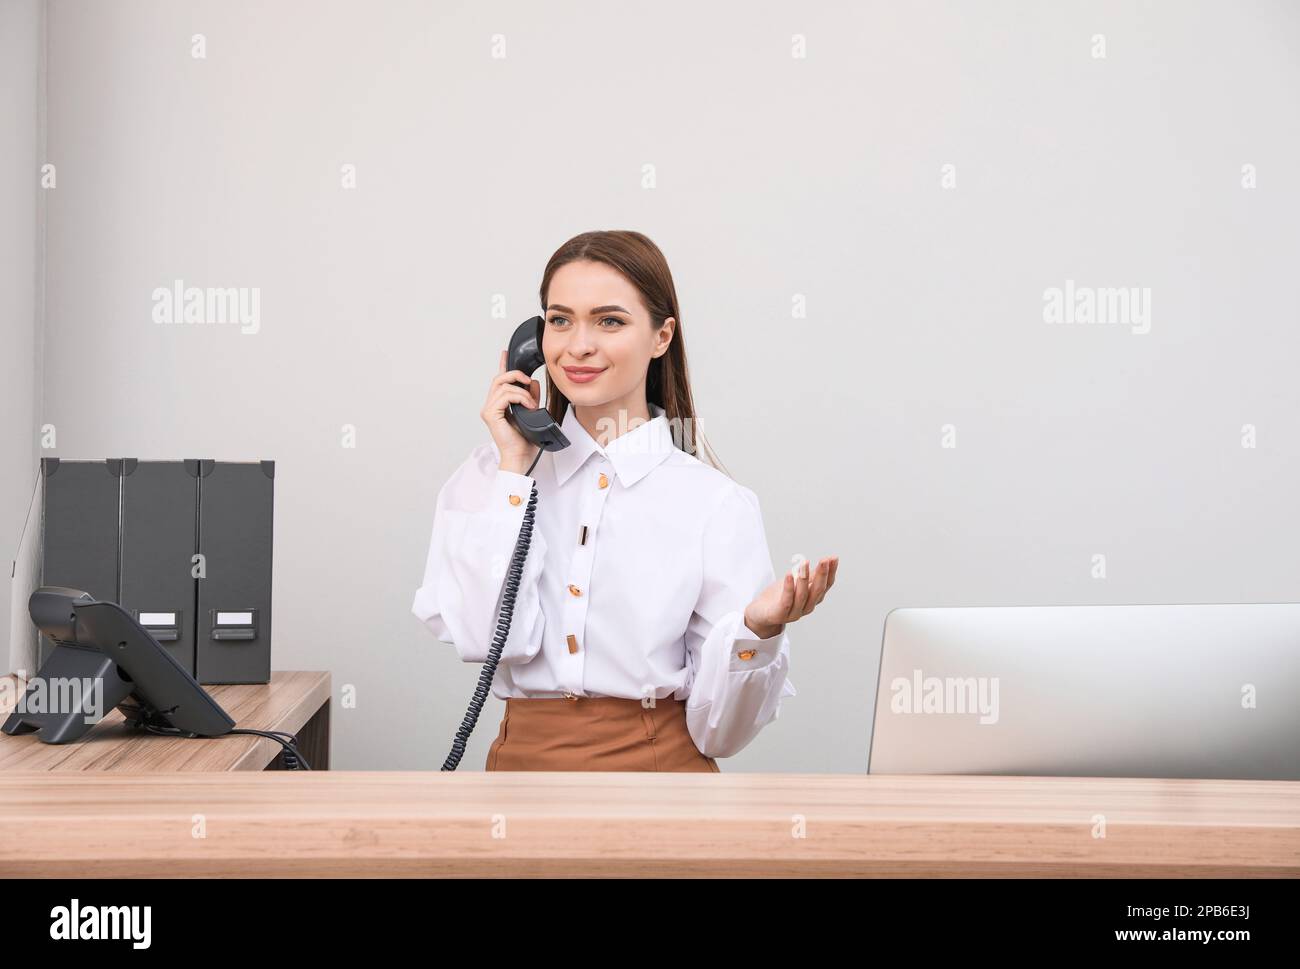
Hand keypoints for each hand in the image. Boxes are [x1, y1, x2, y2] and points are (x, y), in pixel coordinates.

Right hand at [483, 349, 542, 471]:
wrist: (521, 456)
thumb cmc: (526, 439)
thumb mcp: (532, 411)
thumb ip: (531, 396)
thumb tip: (532, 382)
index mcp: (499, 405)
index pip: (499, 381)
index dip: (502, 365)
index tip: (505, 353)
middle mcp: (491, 406)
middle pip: (499, 378)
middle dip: (515, 374)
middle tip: (528, 379)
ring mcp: (489, 409)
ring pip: (503, 386)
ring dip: (522, 392)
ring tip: (532, 403)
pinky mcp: (490, 414)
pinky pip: (505, 395)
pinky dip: (520, 397)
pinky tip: (528, 406)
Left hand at [743, 555, 837, 638]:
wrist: (760, 614)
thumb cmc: (778, 597)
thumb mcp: (796, 583)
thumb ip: (810, 575)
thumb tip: (826, 561)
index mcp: (812, 599)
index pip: (826, 586)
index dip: (831, 572)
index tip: (833, 558)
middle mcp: (806, 607)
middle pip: (817, 591)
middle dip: (822, 575)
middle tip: (824, 560)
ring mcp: (794, 612)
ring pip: (802, 595)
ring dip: (804, 578)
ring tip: (804, 563)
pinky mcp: (780, 614)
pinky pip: (786, 600)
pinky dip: (789, 588)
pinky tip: (789, 575)